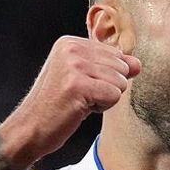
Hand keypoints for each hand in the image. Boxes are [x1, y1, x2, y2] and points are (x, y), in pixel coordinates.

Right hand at [0, 36, 142, 169]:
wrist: (31, 127)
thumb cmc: (59, 105)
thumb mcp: (85, 78)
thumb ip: (112, 67)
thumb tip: (138, 63)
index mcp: (71, 42)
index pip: (117, 55)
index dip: (107, 77)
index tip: (81, 85)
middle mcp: (71, 48)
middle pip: (122, 67)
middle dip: (109, 87)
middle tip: (81, 95)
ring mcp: (73, 65)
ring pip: (121, 82)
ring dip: (105, 98)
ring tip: (80, 101)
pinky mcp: (77, 84)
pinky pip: (115, 95)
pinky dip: (103, 107)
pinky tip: (81, 108)